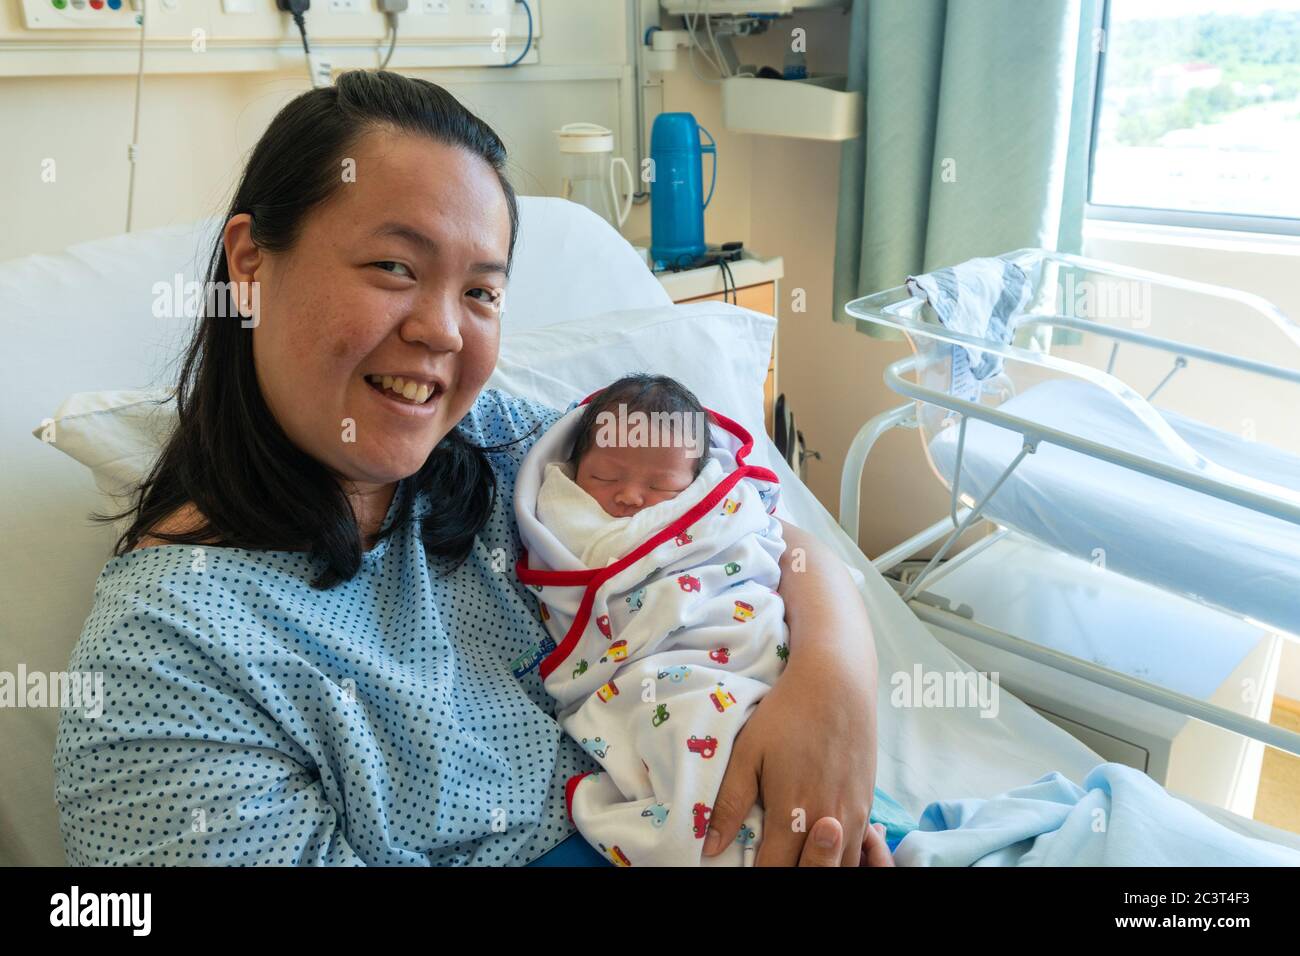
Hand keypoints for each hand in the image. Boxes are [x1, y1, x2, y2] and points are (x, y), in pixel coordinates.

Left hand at [702, 661, 876, 865]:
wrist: (837, 682)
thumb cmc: (787, 714)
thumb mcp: (748, 753)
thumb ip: (729, 803)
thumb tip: (709, 845)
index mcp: (791, 813)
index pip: (774, 871)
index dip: (758, 876)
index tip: (748, 867)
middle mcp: (827, 822)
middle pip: (811, 875)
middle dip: (791, 876)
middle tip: (772, 862)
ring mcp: (853, 816)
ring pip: (841, 869)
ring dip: (819, 871)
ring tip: (798, 862)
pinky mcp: (868, 805)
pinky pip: (861, 851)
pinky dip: (844, 860)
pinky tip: (828, 855)